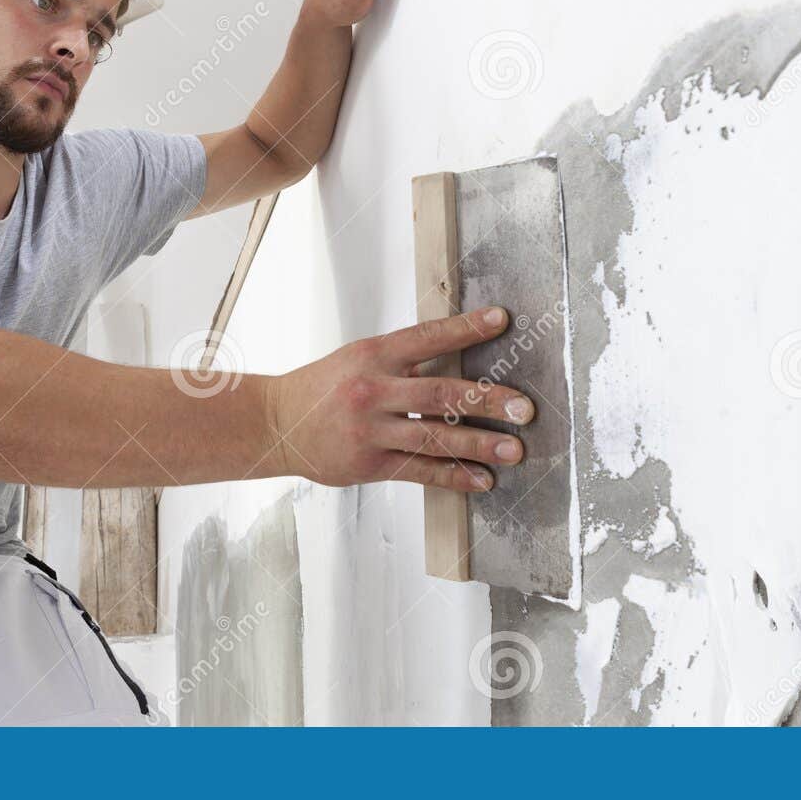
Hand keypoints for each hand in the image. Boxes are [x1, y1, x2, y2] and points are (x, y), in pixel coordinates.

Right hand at [264, 306, 534, 490]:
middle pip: (440, 392)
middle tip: (523, 406)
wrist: (277, 423)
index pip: (427, 336)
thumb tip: (458, 359)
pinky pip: (420, 470)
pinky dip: (454, 476)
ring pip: (435, 436)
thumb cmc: (325, 387)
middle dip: (487, 400)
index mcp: (374, 355)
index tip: (501, 320)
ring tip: (514, 449)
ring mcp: (371, 429)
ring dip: (479, 444)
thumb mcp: (359, 358)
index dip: (466, 328)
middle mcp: (373, 390)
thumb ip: (403, 360)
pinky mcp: (370, 463)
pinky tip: (481, 479)